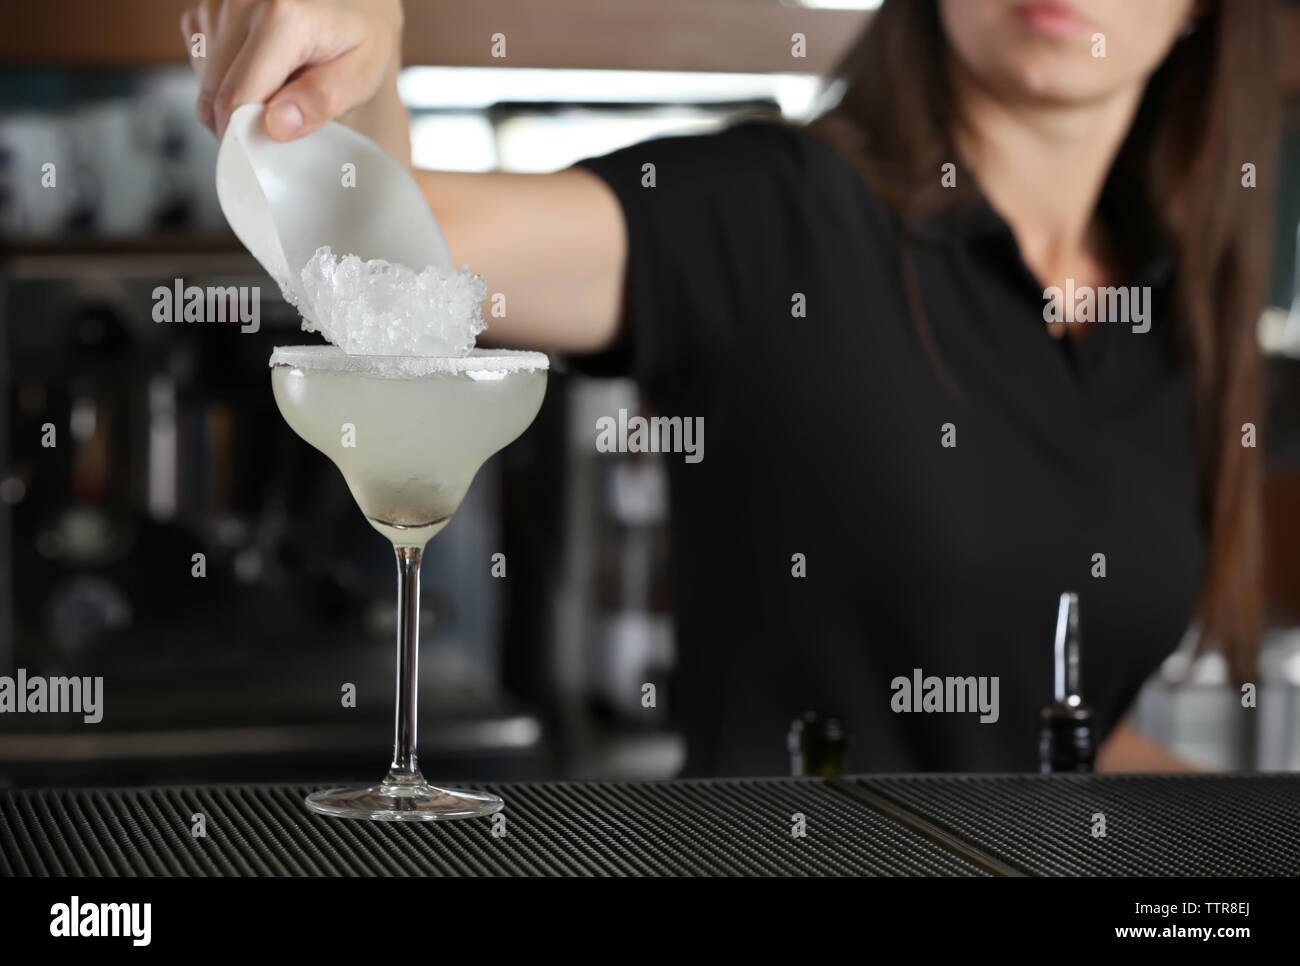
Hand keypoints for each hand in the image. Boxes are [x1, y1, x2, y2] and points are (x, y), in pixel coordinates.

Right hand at [180, 0, 405, 152]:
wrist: (355, 3)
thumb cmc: (361, 40)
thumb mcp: (361, 75)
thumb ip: (320, 100)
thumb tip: (274, 125)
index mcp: (280, 15)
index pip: (236, 99)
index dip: (244, 138)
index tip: (264, 158)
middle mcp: (243, 1)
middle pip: (215, 93)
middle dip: (239, 123)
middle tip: (279, 130)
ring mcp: (221, 1)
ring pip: (204, 81)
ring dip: (232, 101)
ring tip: (277, 92)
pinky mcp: (209, 7)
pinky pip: (200, 62)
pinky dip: (223, 78)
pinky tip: (258, 71)